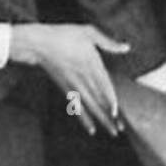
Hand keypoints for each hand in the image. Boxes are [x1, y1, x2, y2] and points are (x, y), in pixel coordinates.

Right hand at [11, 24, 127, 133]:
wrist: (39, 44)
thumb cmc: (64, 34)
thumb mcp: (88, 32)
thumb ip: (108, 42)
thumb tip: (126, 47)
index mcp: (91, 63)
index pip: (103, 84)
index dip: (109, 99)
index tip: (115, 111)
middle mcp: (83, 77)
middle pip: (99, 100)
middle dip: (110, 116)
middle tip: (121, 129)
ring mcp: (74, 85)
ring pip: (91, 107)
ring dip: (102, 120)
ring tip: (113, 133)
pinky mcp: (66, 90)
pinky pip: (77, 107)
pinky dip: (85, 120)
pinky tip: (92, 129)